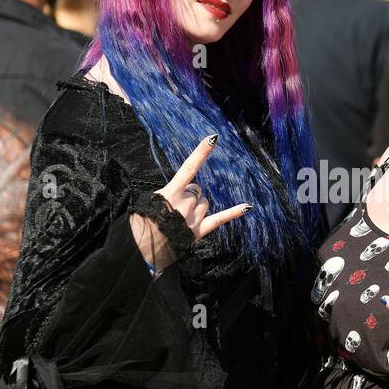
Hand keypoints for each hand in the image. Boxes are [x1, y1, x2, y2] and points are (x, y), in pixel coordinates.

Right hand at [129, 133, 250, 270]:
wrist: (141, 250)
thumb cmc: (140, 224)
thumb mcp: (148, 202)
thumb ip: (165, 194)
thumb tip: (176, 195)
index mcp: (170, 193)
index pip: (189, 168)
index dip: (201, 152)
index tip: (213, 138)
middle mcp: (185, 203)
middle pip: (196, 190)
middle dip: (189, 195)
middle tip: (174, 208)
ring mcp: (193, 217)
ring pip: (204, 203)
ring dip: (197, 206)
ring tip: (182, 218)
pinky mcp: (199, 231)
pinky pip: (219, 219)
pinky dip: (233, 213)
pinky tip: (247, 207)